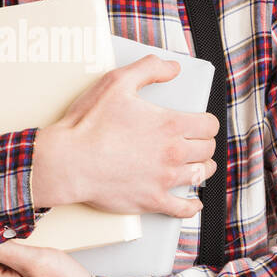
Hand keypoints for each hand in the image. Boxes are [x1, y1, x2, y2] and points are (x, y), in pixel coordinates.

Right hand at [36, 54, 217, 217]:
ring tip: (195, 166)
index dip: (206, 123)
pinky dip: (192, 205)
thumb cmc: (88, 124)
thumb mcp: (117, 82)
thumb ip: (149, 69)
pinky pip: (183, 208)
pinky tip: (192, 201)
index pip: (208, 125)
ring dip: (201, 169)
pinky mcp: (152, 200)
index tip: (201, 125)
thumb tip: (173, 68)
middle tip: (196, 143)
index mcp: (169, 124)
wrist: (67, 161)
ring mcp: (164, 179)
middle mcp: (172, 152)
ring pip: (200, 175)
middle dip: (204, 144)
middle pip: (207, 149)